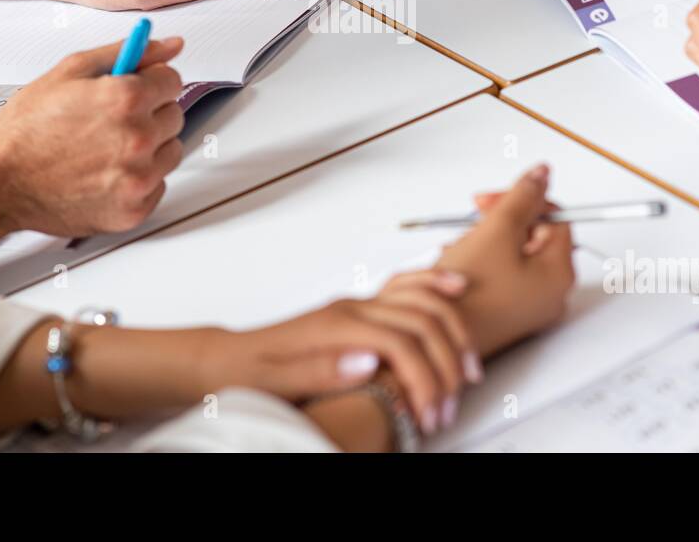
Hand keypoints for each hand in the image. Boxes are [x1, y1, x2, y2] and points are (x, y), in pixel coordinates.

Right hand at [0, 37, 185, 237]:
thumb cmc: (26, 129)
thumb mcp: (71, 71)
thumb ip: (129, 53)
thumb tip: (170, 45)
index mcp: (126, 99)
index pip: (172, 80)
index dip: (149, 82)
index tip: (135, 90)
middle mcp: (137, 139)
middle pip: (173, 114)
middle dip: (149, 113)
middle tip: (109, 121)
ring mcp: (137, 178)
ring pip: (170, 151)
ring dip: (149, 147)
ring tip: (106, 148)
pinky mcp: (134, 209)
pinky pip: (158, 185)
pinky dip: (138, 180)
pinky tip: (105, 173)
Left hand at [199, 269, 473, 434]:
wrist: (227, 359)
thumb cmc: (249, 374)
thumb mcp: (277, 381)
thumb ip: (322, 368)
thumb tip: (368, 360)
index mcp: (334, 325)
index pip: (399, 343)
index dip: (425, 378)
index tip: (432, 413)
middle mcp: (351, 307)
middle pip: (420, 321)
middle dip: (448, 363)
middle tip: (454, 404)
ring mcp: (357, 304)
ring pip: (421, 299)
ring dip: (454, 330)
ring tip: (471, 368)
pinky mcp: (359, 308)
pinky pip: (406, 287)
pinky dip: (435, 285)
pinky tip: (456, 289)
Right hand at [436, 165, 575, 356]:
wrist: (435, 341)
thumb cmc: (467, 299)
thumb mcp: (495, 233)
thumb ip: (521, 197)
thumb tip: (541, 175)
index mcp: (559, 273)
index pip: (555, 216)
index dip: (522, 201)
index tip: (490, 202)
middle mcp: (550, 292)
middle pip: (533, 235)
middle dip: (499, 224)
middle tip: (475, 228)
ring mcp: (529, 304)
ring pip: (512, 253)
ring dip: (486, 242)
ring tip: (463, 251)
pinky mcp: (507, 311)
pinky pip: (501, 274)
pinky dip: (481, 263)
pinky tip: (461, 268)